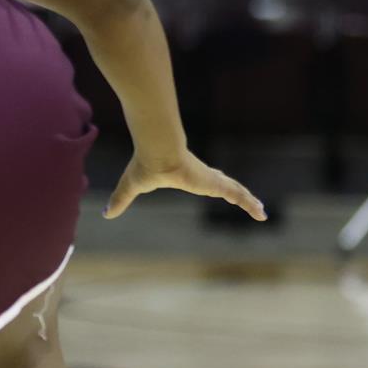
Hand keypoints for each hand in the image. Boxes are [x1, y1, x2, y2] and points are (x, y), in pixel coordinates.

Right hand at [105, 145, 265, 220]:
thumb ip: (121, 200)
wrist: (156, 153)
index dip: (213, 182)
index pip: (205, 178)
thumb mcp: (130, 187)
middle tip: (245, 198)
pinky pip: (239, 195)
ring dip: (248, 201)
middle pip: (224, 183)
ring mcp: (211, 179)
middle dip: (235, 191)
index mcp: (187, 174)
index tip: (218, 185)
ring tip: (261, 211)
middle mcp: (203, 175)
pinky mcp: (216, 183)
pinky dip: (251, 204)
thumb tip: (105, 214)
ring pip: (235, 191)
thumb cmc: (145, 166)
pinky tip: (262, 213)